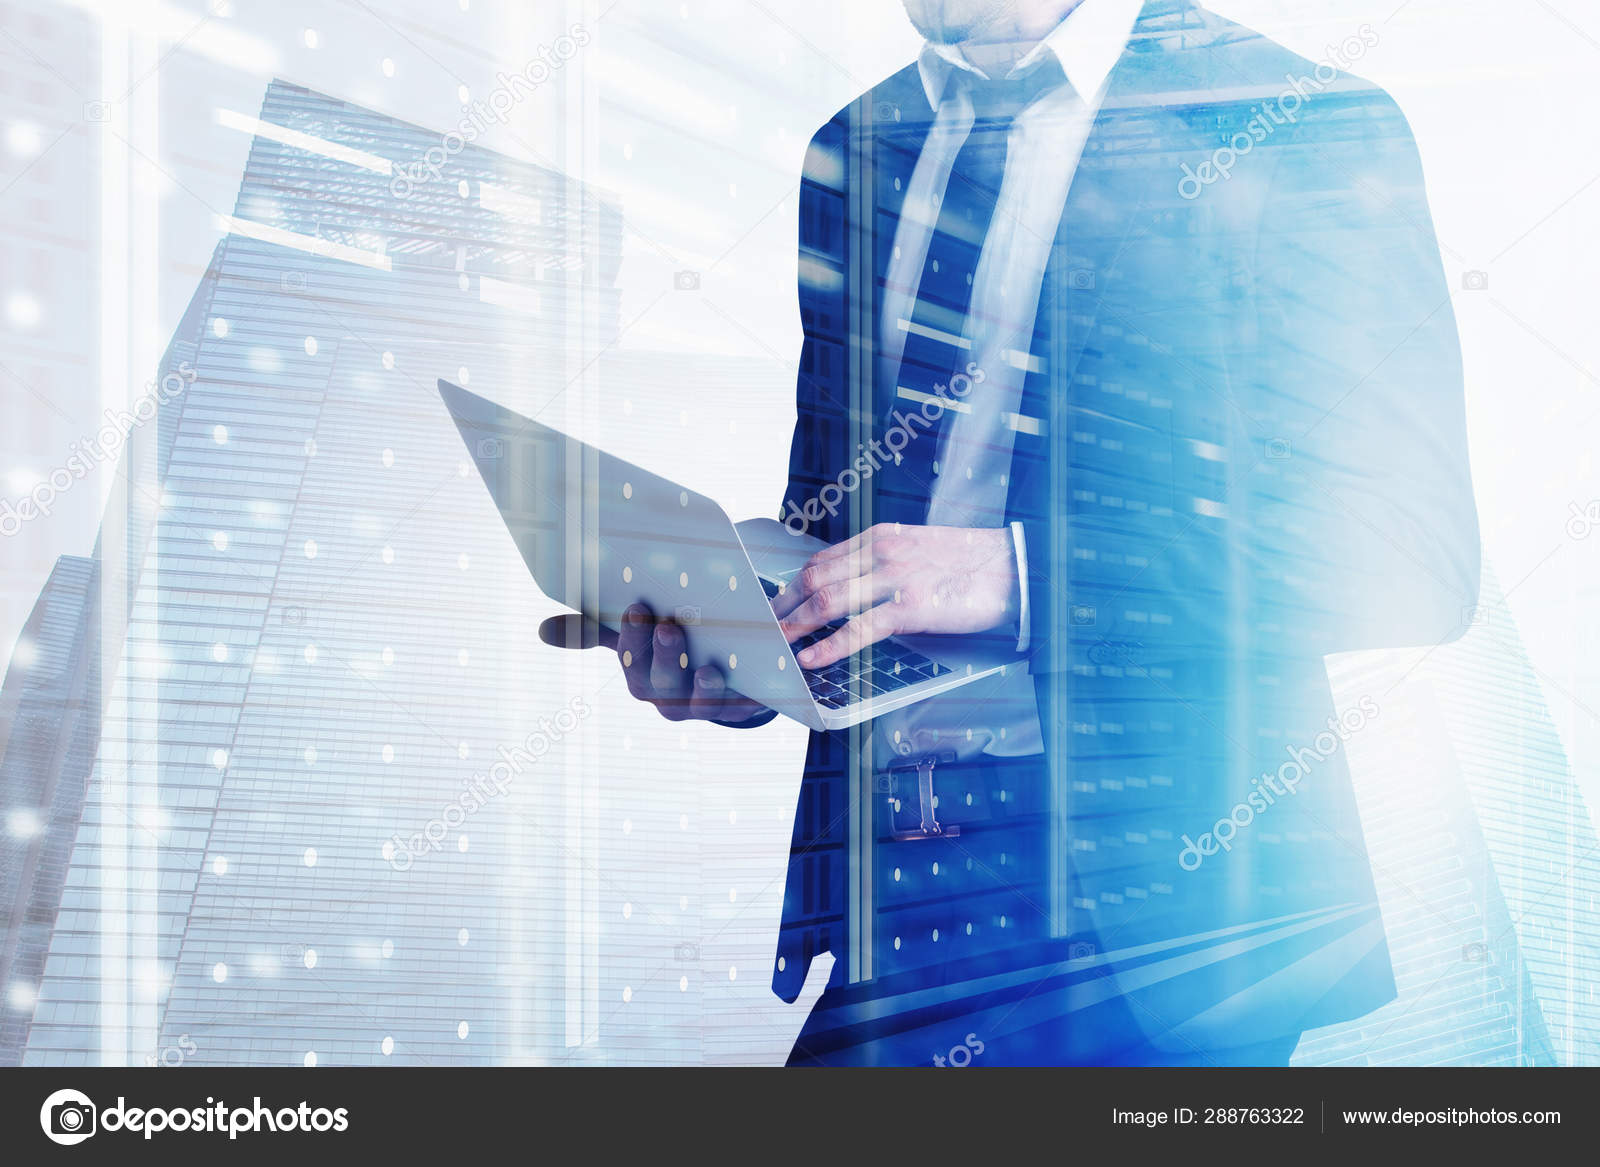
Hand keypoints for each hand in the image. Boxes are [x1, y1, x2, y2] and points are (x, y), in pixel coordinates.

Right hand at [540, 605, 770, 724]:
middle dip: (665, 657)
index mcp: (639, 677)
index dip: (632, 637)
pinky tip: (754, 685)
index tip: (638, 607)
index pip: (630, 660)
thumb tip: (541, 632)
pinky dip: (749, 699)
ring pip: (700, 703)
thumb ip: (595, 631)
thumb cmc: (667, 648)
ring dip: (704, 686)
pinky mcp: (736, 709)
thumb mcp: (634, 637)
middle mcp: (667, 698)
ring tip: (711, 667)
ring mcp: (702, 707)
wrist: (720, 670)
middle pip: (662, 683)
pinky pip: (742, 708)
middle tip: (669, 627)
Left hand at [774, 523, 1017, 668]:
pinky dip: (829, 645)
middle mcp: (881, 551)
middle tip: (764, 628)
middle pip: (813, 577)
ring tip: (776, 645)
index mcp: (880, 536)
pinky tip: (812, 658)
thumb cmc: (971, 563)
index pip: (821, 559)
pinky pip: (859, 628)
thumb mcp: (918, 549)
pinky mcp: (911, 607)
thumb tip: (855, 589)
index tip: (776, 604)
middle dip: (782, 605)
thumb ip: (884, 564)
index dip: (792, 585)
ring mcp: (894, 578)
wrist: (1014, 567)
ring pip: (827, 600)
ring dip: (795, 625)